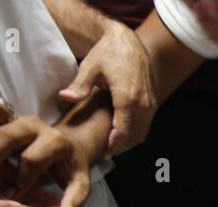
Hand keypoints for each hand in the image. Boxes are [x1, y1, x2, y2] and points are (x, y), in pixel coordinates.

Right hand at [0, 87, 95, 206]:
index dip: (22, 177)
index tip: (14, 196)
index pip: (33, 159)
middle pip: (6, 136)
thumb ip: (73, 199)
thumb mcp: (80, 184)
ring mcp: (17, 115)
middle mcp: (33, 125)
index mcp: (54, 141)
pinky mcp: (2, 110)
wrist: (72, 146)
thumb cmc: (74, 167)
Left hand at [58, 20, 155, 155]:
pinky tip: (121, 134)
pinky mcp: (152, 102)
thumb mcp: (91, 66)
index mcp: (127, 97)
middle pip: (134, 137)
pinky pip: (146, 126)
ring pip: (142, 133)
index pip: (123, 132)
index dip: (114, 146)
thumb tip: (66, 97)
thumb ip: (80, 85)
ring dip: (128, 143)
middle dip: (120, 148)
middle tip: (104, 154)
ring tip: (112, 147)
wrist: (128, 41)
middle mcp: (142, 103)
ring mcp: (150, 103)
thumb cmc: (108, 52)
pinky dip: (135, 134)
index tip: (102, 153)